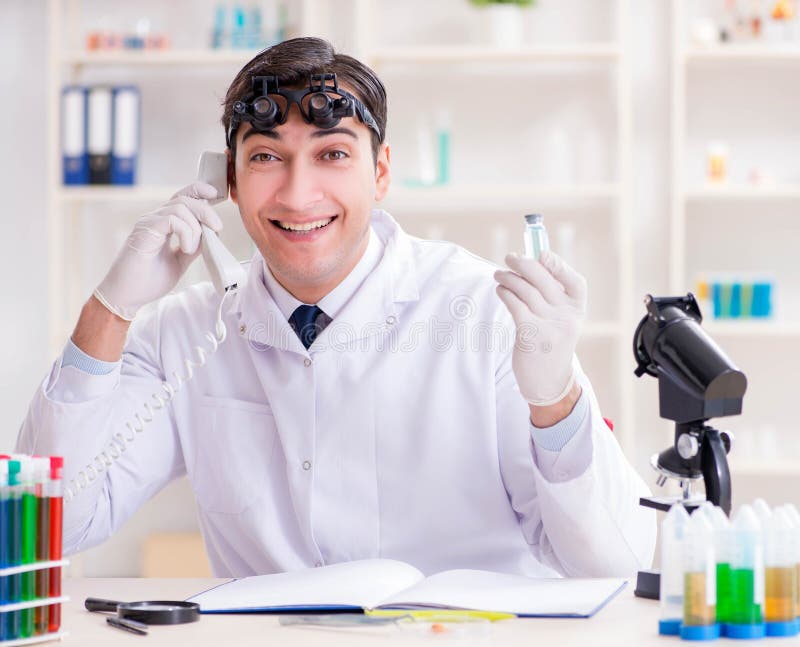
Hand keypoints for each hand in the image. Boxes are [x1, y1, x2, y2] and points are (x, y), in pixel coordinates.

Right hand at [94, 182, 222, 320]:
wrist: (126, 297)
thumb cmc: (148, 281)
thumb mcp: (180, 261)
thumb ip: (194, 247)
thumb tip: (211, 235)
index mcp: (163, 224)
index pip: (181, 197)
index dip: (198, 191)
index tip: (215, 194)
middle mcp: (155, 219)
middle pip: (184, 199)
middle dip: (206, 210)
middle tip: (217, 228)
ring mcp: (148, 223)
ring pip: (180, 207)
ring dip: (195, 228)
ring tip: (191, 249)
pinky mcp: (144, 230)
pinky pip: (172, 219)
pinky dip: (186, 233)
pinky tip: (185, 249)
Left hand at [494, 250, 586, 406]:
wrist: (547, 381)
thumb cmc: (550, 342)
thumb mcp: (561, 320)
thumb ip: (553, 296)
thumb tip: (532, 261)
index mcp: (577, 310)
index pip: (575, 281)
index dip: (559, 265)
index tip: (541, 253)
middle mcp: (566, 317)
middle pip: (544, 281)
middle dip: (524, 264)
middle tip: (509, 257)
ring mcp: (549, 326)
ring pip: (526, 291)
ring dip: (509, 278)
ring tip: (499, 274)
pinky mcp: (530, 335)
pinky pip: (515, 305)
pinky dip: (506, 293)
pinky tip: (501, 290)